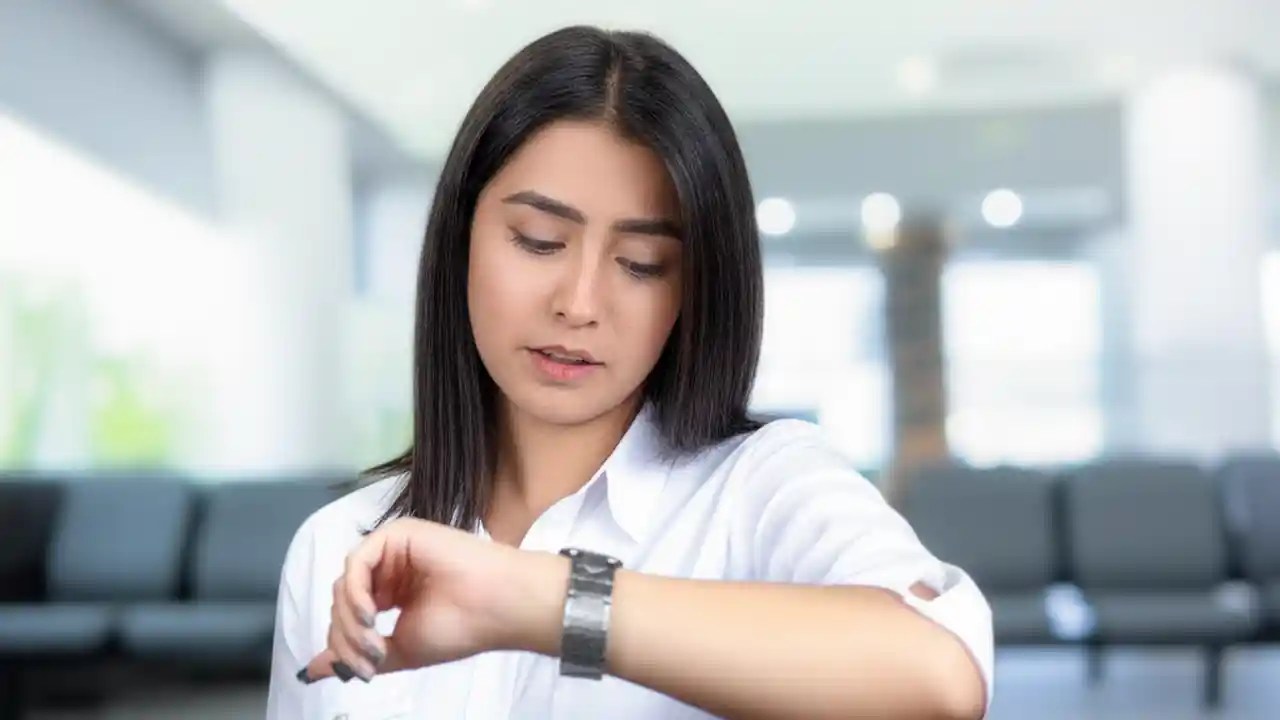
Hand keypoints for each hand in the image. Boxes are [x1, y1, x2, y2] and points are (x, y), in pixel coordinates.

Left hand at [298, 517, 569, 683]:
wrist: (497, 606)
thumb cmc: (461, 627)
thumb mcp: (401, 650)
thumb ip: (357, 654)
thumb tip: (312, 670)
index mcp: (394, 593)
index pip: (350, 614)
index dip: (347, 645)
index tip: (365, 671)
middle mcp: (391, 569)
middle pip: (343, 599)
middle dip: (348, 636)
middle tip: (371, 659)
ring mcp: (395, 550)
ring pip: (346, 582)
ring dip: (351, 619)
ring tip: (375, 641)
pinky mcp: (398, 534)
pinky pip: (358, 563)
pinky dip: (356, 592)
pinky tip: (372, 614)